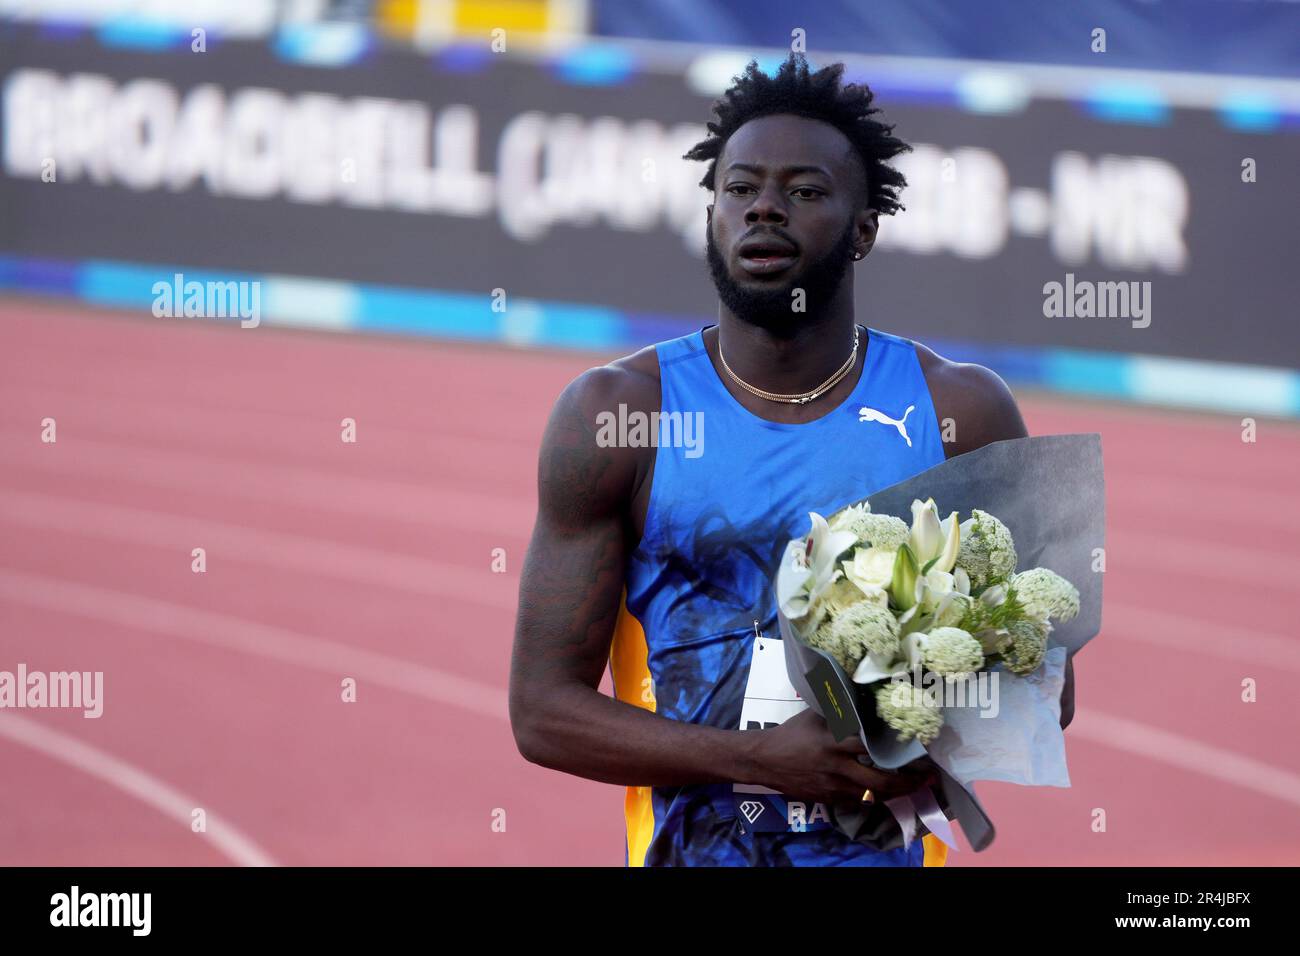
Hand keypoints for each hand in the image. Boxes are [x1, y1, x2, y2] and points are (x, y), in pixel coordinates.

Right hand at [745, 709, 937, 806]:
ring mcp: (834, 788)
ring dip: (896, 793)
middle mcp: (838, 768)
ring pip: (874, 797)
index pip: (874, 749)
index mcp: (835, 743)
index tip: (920, 751)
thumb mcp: (816, 716)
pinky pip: (860, 802)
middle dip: (908, 783)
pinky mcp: (829, 800)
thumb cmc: (791, 734)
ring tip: (914, 787)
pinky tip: (887, 793)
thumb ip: (840, 710)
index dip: (900, 753)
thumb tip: (863, 693)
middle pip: (881, 782)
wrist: (764, 760)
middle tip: (928, 778)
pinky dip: (876, 798)